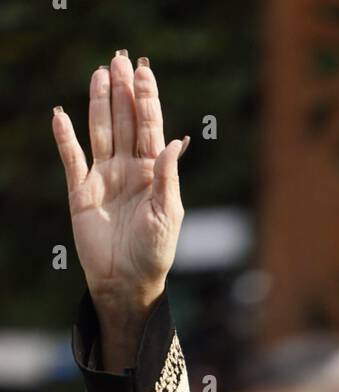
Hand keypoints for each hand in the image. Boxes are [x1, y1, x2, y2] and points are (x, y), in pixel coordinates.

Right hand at [52, 52, 184, 314]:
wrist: (127, 282)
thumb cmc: (154, 252)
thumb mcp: (168, 214)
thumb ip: (168, 177)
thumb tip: (175, 141)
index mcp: (154, 174)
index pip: (150, 129)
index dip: (147, 100)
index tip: (144, 72)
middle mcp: (129, 170)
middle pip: (125, 122)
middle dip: (123, 92)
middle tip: (119, 60)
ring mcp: (104, 178)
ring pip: (101, 132)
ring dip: (98, 104)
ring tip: (99, 75)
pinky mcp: (81, 192)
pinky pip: (72, 159)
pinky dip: (65, 138)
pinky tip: (61, 116)